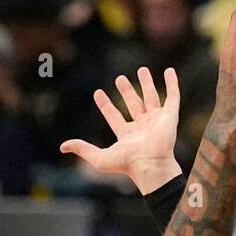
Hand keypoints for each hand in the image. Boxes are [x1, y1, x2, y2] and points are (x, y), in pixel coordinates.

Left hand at [60, 67, 181, 195]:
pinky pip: (172, 96)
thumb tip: (62, 147)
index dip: (105, 106)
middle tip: (119, 79)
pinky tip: (169, 71)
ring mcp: (157, 121)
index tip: (97, 93)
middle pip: (134, 105)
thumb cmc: (128, 164)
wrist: (151, 165)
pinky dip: (172, 84)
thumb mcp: (99, 157)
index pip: (114, 117)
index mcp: (128, 136)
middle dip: (127, 92)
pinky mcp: (170, 116)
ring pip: (151, 98)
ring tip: (142, 70)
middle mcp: (143, 127)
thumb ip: (82, 149)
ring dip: (147, 84)